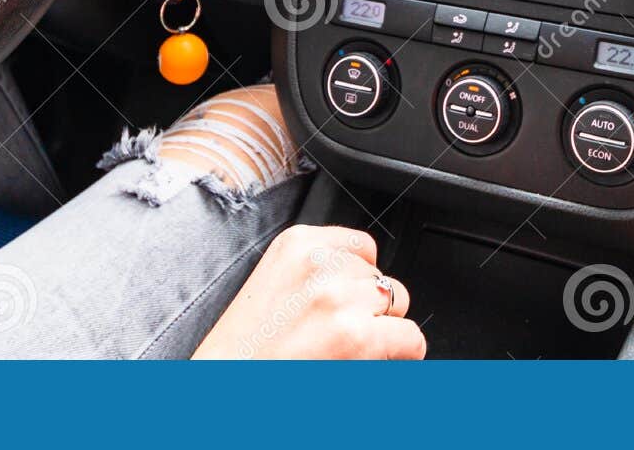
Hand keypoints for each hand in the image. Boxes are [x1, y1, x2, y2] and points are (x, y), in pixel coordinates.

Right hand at [192, 224, 425, 359]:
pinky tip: (373, 365)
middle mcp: (320, 264)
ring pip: (397, 303)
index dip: (359, 281)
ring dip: (381, 328)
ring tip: (345, 351)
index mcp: (297, 243)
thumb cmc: (244, 352)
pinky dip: (402, 355)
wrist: (223, 390)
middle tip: (336, 337)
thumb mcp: (276, 285)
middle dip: (368, 307)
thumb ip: (318, 271)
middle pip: (380, 277)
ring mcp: (340, 297)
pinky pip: (410, 338)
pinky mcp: (358, 336)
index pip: (362, 248)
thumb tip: (366, 280)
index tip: (343, 304)